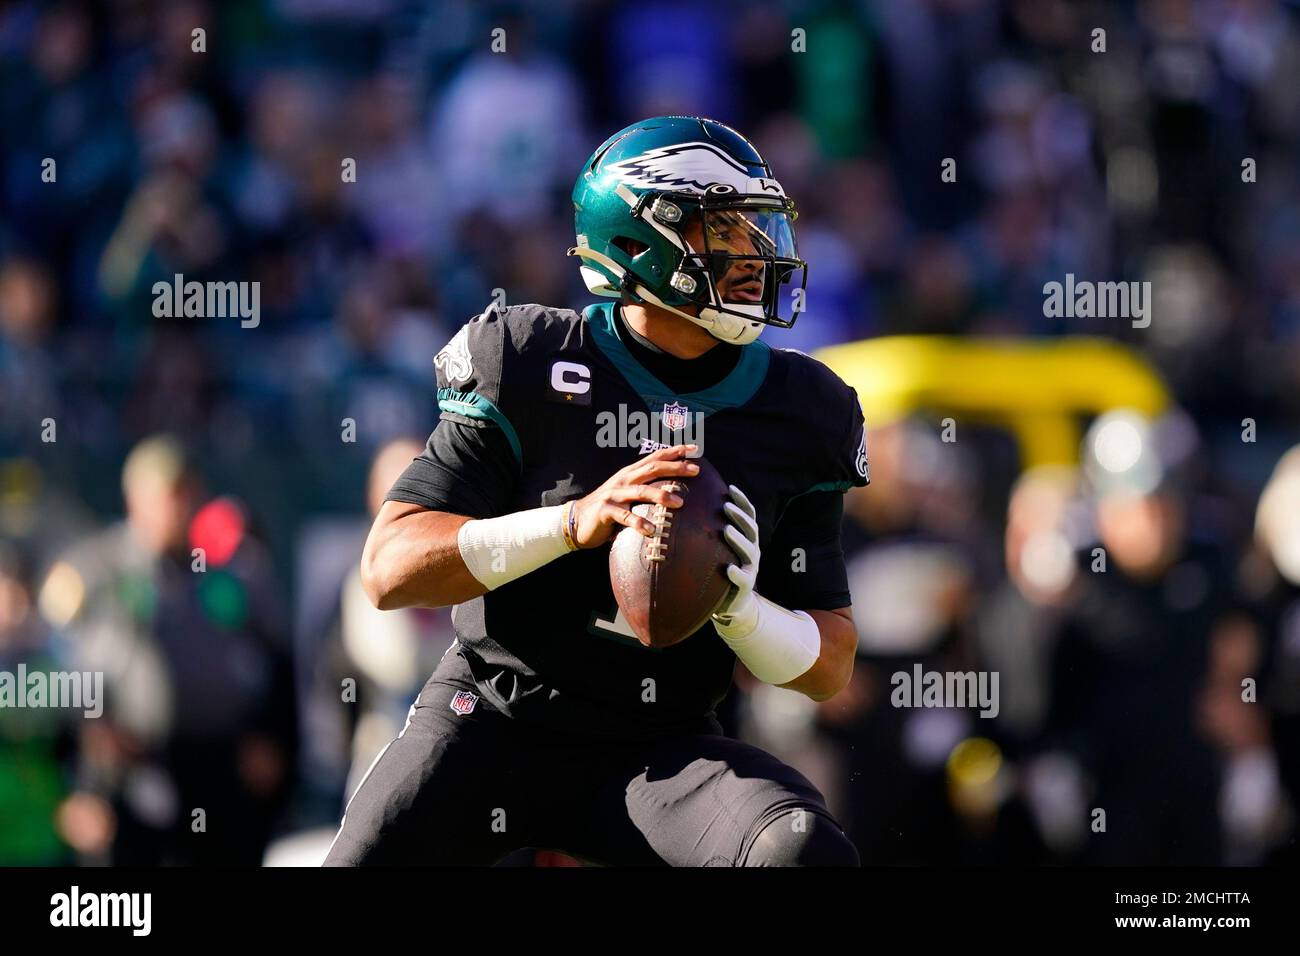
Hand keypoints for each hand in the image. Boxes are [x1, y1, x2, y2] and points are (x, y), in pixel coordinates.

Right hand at [571, 444, 698, 547]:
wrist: (577, 520)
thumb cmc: (609, 509)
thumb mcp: (628, 496)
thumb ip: (646, 492)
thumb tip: (677, 495)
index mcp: (631, 474)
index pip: (655, 458)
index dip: (675, 452)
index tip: (695, 449)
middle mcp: (624, 480)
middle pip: (652, 469)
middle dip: (675, 468)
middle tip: (696, 470)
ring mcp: (614, 494)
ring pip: (640, 491)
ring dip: (661, 495)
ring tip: (680, 503)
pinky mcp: (605, 510)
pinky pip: (624, 516)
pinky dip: (638, 522)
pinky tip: (650, 530)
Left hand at [713, 484, 759, 623]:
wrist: (733, 603)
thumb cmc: (721, 569)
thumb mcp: (721, 549)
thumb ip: (714, 531)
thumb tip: (692, 503)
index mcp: (748, 539)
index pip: (749, 516)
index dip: (742, 501)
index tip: (730, 488)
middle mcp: (752, 551)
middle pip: (750, 529)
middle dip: (739, 516)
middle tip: (725, 505)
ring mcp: (751, 568)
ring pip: (748, 551)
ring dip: (738, 539)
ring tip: (726, 529)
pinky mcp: (746, 587)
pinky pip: (743, 579)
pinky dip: (737, 573)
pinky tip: (727, 568)